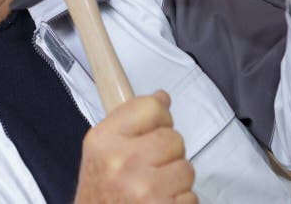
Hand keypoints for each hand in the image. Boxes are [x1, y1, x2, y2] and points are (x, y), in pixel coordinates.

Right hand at [74, 91, 196, 203]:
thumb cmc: (99, 196)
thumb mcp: (101, 153)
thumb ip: (130, 122)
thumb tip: (162, 98)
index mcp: (103, 140)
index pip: (152, 107)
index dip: (159, 120)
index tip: (151, 133)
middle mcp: (122, 162)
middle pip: (175, 138)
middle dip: (168, 156)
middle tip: (147, 172)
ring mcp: (144, 189)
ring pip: (187, 169)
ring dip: (176, 183)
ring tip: (152, 193)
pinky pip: (191, 197)